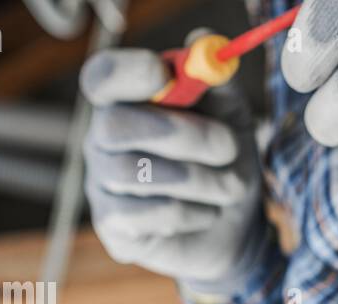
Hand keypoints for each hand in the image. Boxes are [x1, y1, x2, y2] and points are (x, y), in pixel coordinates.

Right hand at [80, 40, 266, 300]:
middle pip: (114, 126)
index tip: (164, 74)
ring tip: (232, 185)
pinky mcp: (115, 229)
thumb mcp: (231, 116)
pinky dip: (190, 213)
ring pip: (136, 173)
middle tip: (228, 146)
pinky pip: (147, 215)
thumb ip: (216, 81)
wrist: (236, 226)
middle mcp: (103, 140)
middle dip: (180, 134)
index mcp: (125, 102)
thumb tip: (203, 40)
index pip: (102, 78)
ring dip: (199, 179)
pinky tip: (207, 213)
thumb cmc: (226, 162)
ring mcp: (102, 185)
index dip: (126, 73)